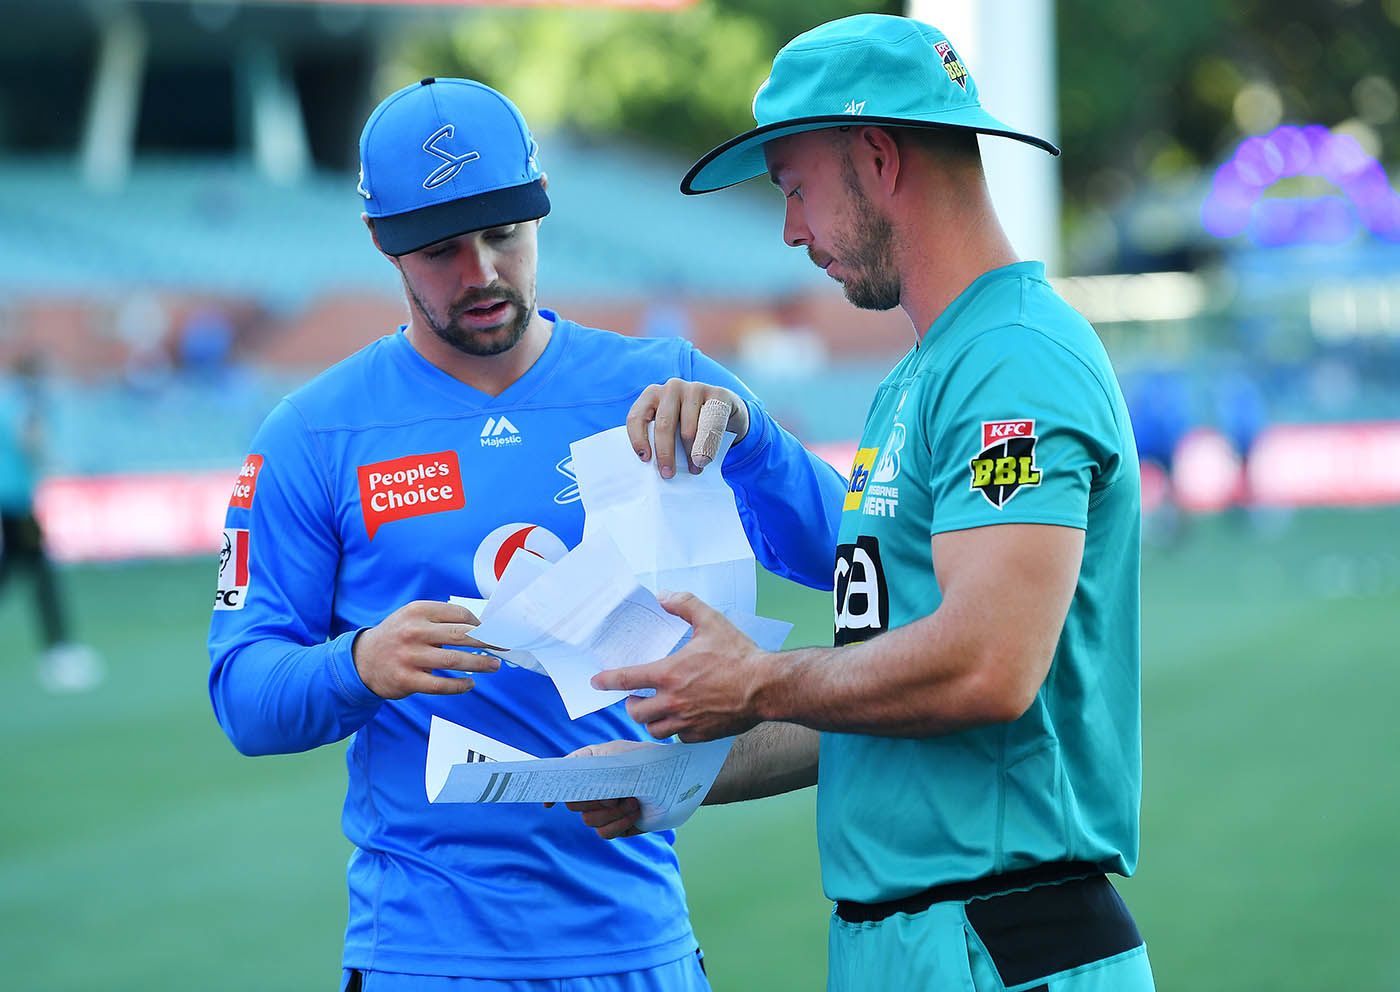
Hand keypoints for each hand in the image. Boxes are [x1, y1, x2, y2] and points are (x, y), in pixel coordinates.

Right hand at [353, 600, 501, 699]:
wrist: (362, 660)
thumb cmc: (397, 636)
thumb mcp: (413, 617)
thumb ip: (441, 619)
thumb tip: (481, 626)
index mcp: (418, 611)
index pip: (459, 614)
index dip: (481, 623)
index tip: (493, 631)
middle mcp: (414, 631)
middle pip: (461, 635)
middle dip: (488, 641)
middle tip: (504, 646)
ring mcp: (409, 656)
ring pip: (454, 660)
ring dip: (479, 664)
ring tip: (494, 665)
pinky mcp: (407, 679)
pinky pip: (440, 685)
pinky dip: (460, 685)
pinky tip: (471, 683)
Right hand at [546, 740, 656, 839]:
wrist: (675, 778)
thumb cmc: (647, 759)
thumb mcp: (619, 754)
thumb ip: (592, 763)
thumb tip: (569, 776)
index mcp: (589, 767)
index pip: (563, 778)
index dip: (552, 790)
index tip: (549, 800)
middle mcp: (593, 789)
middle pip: (573, 803)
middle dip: (592, 800)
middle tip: (614, 795)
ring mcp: (604, 810)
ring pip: (589, 819)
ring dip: (611, 812)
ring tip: (633, 801)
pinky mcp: (617, 826)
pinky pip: (605, 832)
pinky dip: (618, 823)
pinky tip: (634, 813)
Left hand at [591, 592, 767, 741]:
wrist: (766, 687)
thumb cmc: (739, 656)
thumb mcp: (711, 621)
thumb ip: (684, 605)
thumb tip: (663, 596)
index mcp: (669, 674)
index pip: (627, 679)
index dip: (607, 681)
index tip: (596, 682)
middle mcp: (672, 701)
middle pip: (636, 711)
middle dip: (631, 704)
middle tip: (635, 696)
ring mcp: (686, 722)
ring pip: (654, 729)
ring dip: (650, 720)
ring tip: (654, 710)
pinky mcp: (701, 735)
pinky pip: (678, 737)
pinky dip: (675, 730)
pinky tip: (682, 719)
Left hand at [627, 379, 749, 478]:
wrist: (723, 410)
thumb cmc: (690, 423)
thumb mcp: (671, 428)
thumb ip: (661, 440)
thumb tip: (658, 468)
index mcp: (652, 395)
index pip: (637, 416)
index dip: (638, 438)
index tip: (645, 459)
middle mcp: (671, 388)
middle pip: (664, 424)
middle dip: (665, 453)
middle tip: (668, 473)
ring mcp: (695, 389)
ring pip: (688, 428)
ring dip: (690, 454)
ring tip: (693, 469)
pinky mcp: (717, 394)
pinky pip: (711, 425)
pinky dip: (708, 446)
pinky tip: (706, 459)